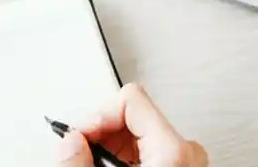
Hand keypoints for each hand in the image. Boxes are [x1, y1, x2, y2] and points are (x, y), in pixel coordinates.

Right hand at [55, 84, 208, 166]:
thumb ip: (80, 162)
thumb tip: (69, 142)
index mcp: (175, 150)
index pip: (130, 99)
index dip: (97, 115)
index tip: (80, 135)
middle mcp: (188, 150)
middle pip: (133, 112)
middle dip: (101, 130)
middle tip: (81, 150)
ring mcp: (188, 159)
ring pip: (138, 128)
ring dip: (111, 143)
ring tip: (94, 160)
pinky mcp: (183, 165)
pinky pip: (148, 144)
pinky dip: (125, 153)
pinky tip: (111, 166)